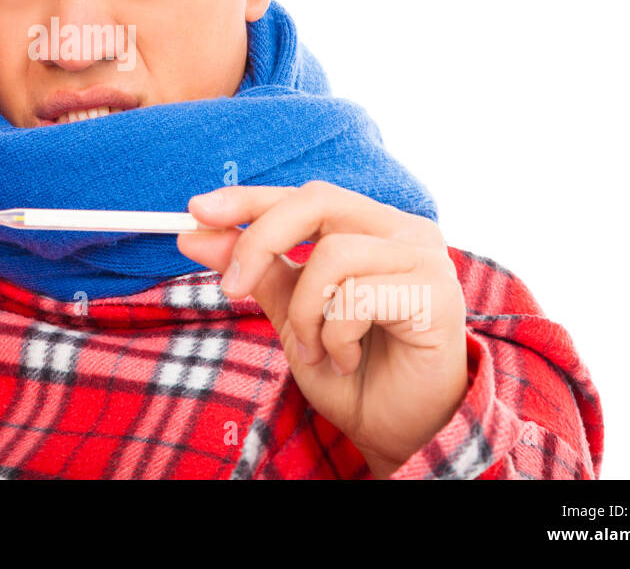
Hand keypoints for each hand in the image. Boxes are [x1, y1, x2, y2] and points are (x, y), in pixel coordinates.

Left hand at [177, 181, 468, 476]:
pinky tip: (346, 361)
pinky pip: (357, 296)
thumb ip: (255, 270)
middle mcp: (403, 230)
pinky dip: (334, 337)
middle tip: (231, 289)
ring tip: (314, 351)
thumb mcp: (290, 314)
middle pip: (317, 201)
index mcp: (370, 227)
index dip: (249, 199)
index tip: (196, 211)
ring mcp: (425, 258)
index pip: (304, 196)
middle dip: (261, 241)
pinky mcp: (436, 292)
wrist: (397, 432)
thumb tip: (193, 235)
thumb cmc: (352, 370)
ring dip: (305, 313)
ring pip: (332, 254)